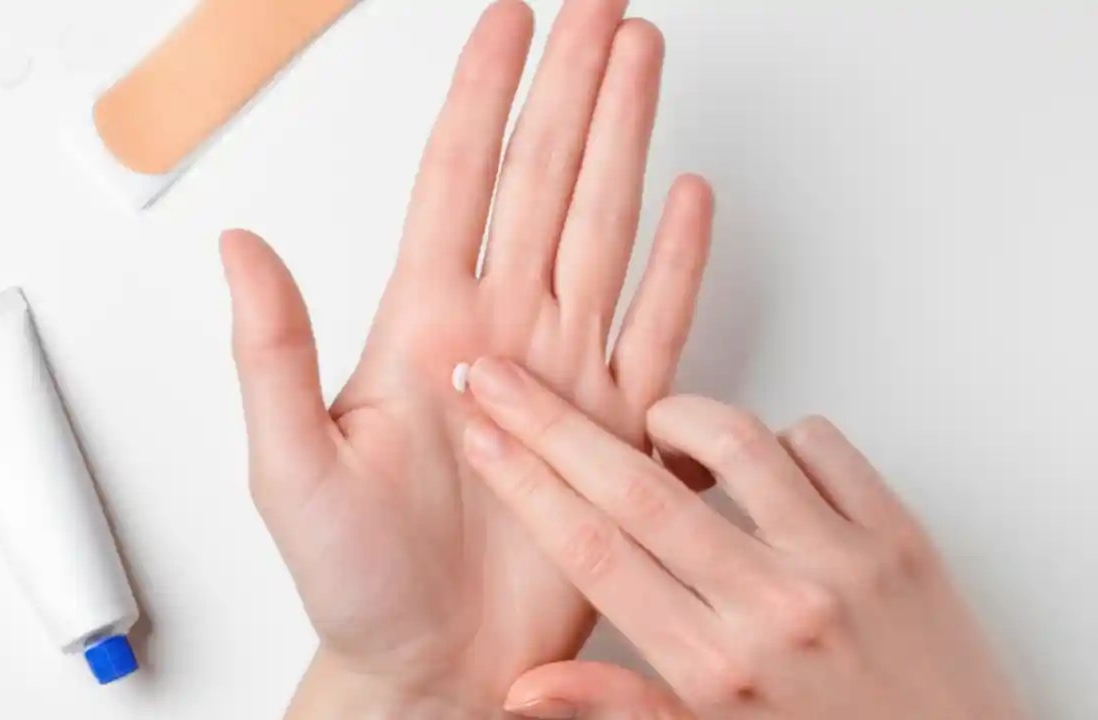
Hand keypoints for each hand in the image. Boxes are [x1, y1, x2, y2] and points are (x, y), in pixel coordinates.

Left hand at [220, 0, 714, 714]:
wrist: (429, 665)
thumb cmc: (355, 583)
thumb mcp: (288, 464)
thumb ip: (272, 350)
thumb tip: (238, 244)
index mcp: (422, 327)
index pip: (458, 179)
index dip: (484, 94)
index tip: (511, 20)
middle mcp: (497, 333)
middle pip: (542, 178)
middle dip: (573, 86)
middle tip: (602, 11)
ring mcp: (560, 372)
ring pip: (600, 226)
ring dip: (623, 140)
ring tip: (642, 62)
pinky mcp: (609, 428)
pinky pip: (654, 324)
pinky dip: (676, 260)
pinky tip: (684, 197)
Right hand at [460, 357, 1028, 719]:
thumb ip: (619, 705)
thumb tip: (524, 686)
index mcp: (713, 670)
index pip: (592, 554)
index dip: (525, 483)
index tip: (482, 435)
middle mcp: (775, 608)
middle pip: (637, 487)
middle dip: (553, 423)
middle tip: (504, 377)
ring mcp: (844, 564)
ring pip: (734, 441)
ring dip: (675, 418)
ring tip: (654, 431)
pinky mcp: (900, 536)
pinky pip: (820, 442)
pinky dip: (777, 436)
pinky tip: (758, 466)